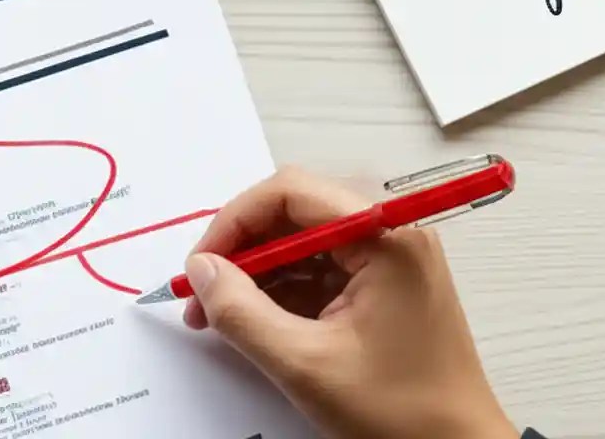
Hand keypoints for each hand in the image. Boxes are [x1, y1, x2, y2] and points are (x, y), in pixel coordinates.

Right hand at [184, 168, 515, 438]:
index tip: (202, 263)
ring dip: (257, 271)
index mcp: (386, 236)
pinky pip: (318, 267)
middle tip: (204, 290)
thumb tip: (200, 271)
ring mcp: (389, 257)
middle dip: (242, 248)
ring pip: (301, 240)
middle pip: (294, 211)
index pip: (291, 192)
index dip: (235, 221)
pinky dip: (281, 289)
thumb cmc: (403, 413)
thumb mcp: (305, 363)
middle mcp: (391, 232)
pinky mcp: (382, 283)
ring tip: (219, 312)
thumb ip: (242, 312)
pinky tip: (254, 319)